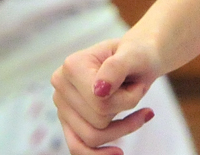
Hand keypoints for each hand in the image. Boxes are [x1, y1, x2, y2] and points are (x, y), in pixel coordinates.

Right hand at [50, 36, 161, 154]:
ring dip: (122, 129)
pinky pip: (78, 149)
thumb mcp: (134, 54)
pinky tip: (119, 152)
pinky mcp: (68, 122)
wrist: (137, 59)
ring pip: (91, 139)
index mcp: (72, 66)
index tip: (137, 83)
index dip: (128, 99)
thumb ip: (116, 67)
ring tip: (138, 115)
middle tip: (135, 91)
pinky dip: (99, 154)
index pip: (100, 103)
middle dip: (125, 111)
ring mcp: (62, 106)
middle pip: (97, 122)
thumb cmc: (137, 55)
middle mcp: (60, 86)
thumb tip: (99, 90)